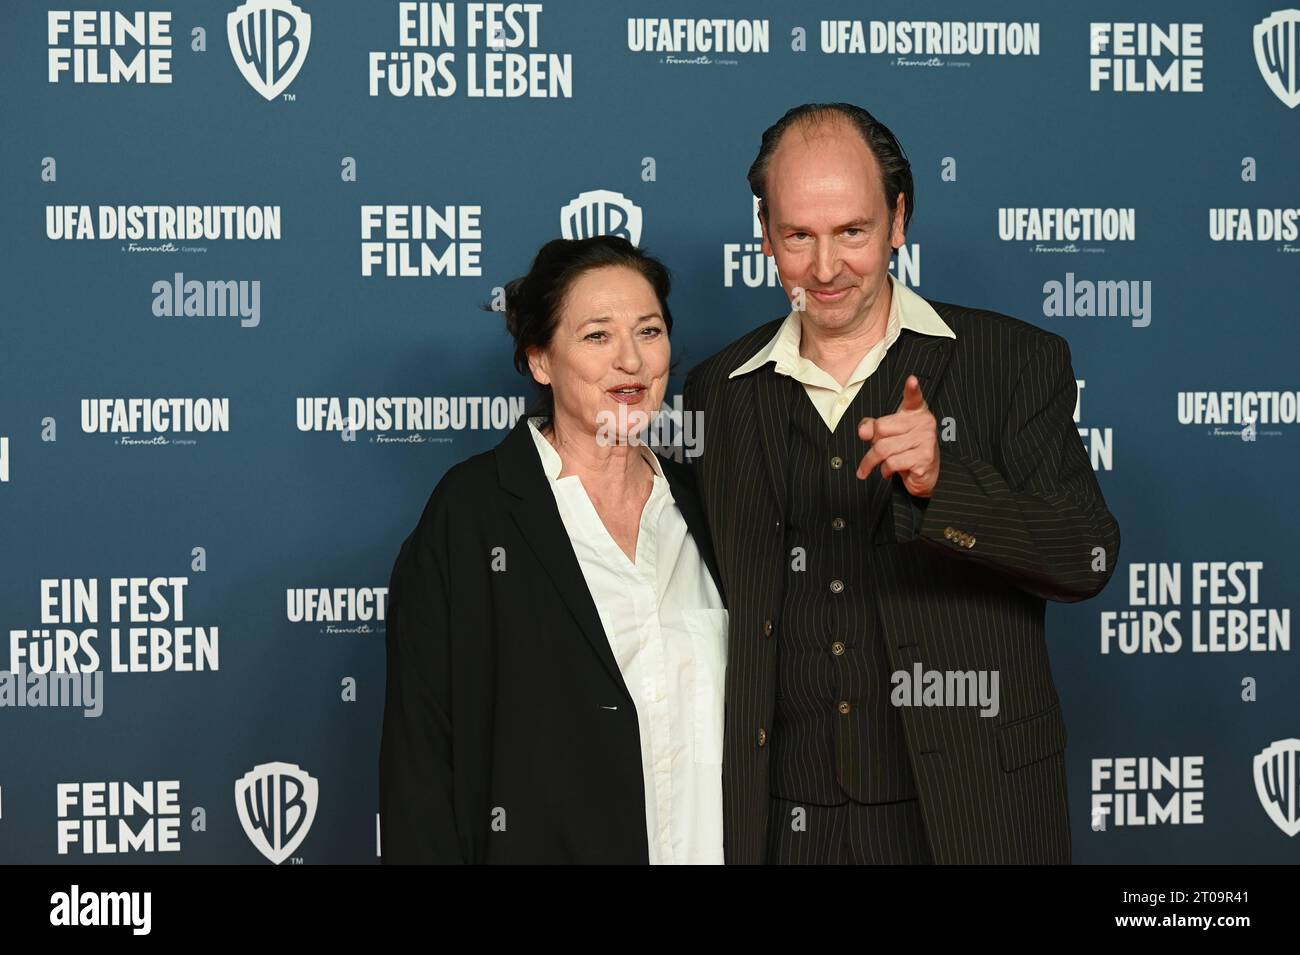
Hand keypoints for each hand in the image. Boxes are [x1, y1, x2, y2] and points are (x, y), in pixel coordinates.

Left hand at [856, 375, 939, 497]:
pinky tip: (892, 471)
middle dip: (872, 445)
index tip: (912, 380)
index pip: (913, 397)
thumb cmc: (904, 450)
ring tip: (882, 465)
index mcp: (915, 412)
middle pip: (881, 429)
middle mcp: (924, 423)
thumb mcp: (887, 434)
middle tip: (877, 453)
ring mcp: (926, 440)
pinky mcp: (924, 458)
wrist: (922, 475)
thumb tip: (864, 431)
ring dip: (874, 462)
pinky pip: (892, 463)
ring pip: (883, 449)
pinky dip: (886, 471)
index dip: (912, 389)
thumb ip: (872, 427)